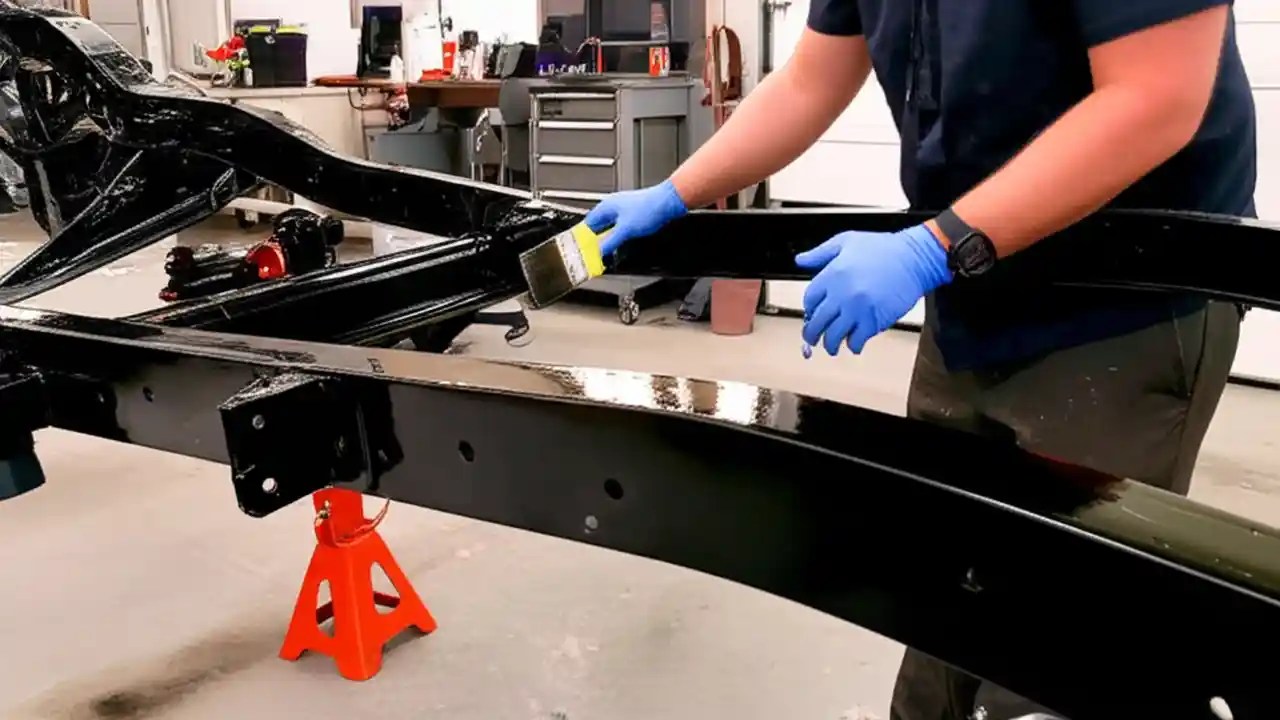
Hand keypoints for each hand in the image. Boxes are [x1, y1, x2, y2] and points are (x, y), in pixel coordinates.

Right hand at [584, 179, 687, 255]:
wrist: (668, 201)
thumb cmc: (649, 208)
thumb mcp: (625, 230)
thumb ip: (610, 242)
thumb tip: (599, 250)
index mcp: (606, 207)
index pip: (588, 224)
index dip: (584, 238)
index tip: (584, 250)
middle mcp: (613, 206)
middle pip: (599, 225)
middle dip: (596, 239)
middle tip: (595, 253)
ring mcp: (624, 209)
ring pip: (610, 226)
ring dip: (608, 238)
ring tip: (607, 250)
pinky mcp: (634, 213)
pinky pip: (621, 226)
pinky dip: (618, 235)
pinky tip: (621, 242)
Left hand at [795, 224, 951, 355]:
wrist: (915, 258)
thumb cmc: (884, 248)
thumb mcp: (846, 241)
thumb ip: (820, 253)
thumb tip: (800, 260)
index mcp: (832, 274)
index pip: (809, 300)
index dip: (809, 309)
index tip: (812, 314)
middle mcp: (841, 294)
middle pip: (817, 323)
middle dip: (812, 334)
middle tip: (813, 339)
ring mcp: (857, 310)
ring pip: (833, 336)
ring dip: (831, 344)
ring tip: (832, 346)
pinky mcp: (874, 321)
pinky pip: (856, 341)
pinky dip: (853, 345)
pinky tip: (854, 343)